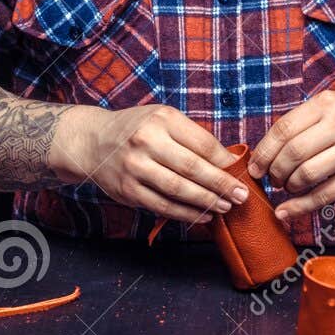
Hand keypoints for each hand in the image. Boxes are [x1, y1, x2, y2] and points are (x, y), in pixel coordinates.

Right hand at [51, 105, 249, 223]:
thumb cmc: (137, 129)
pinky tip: (204, 215)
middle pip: (193, 168)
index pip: (202, 143)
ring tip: (226, 207)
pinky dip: (187, 214)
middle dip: (221, 185)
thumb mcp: (163, 119)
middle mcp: (146, 141)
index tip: (240, 172)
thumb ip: (192, 137)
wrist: (93, 142)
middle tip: (241, 195)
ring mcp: (135, 168)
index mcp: (161, 120)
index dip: (224, 161)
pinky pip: (163, 206)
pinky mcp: (128, 190)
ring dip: (207, 201)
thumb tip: (228, 162)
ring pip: (179, 190)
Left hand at [248, 91, 334, 220]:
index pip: (283, 129)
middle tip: (272, 178)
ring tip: (287, 187)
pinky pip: (324, 195)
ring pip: (306, 175)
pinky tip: (286, 211)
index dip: (263, 152)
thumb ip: (305, 121)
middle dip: (274, 171)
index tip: (255, 166)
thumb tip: (266, 150)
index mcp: (328, 104)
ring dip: (288, 187)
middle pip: (292, 154)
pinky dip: (300, 207)